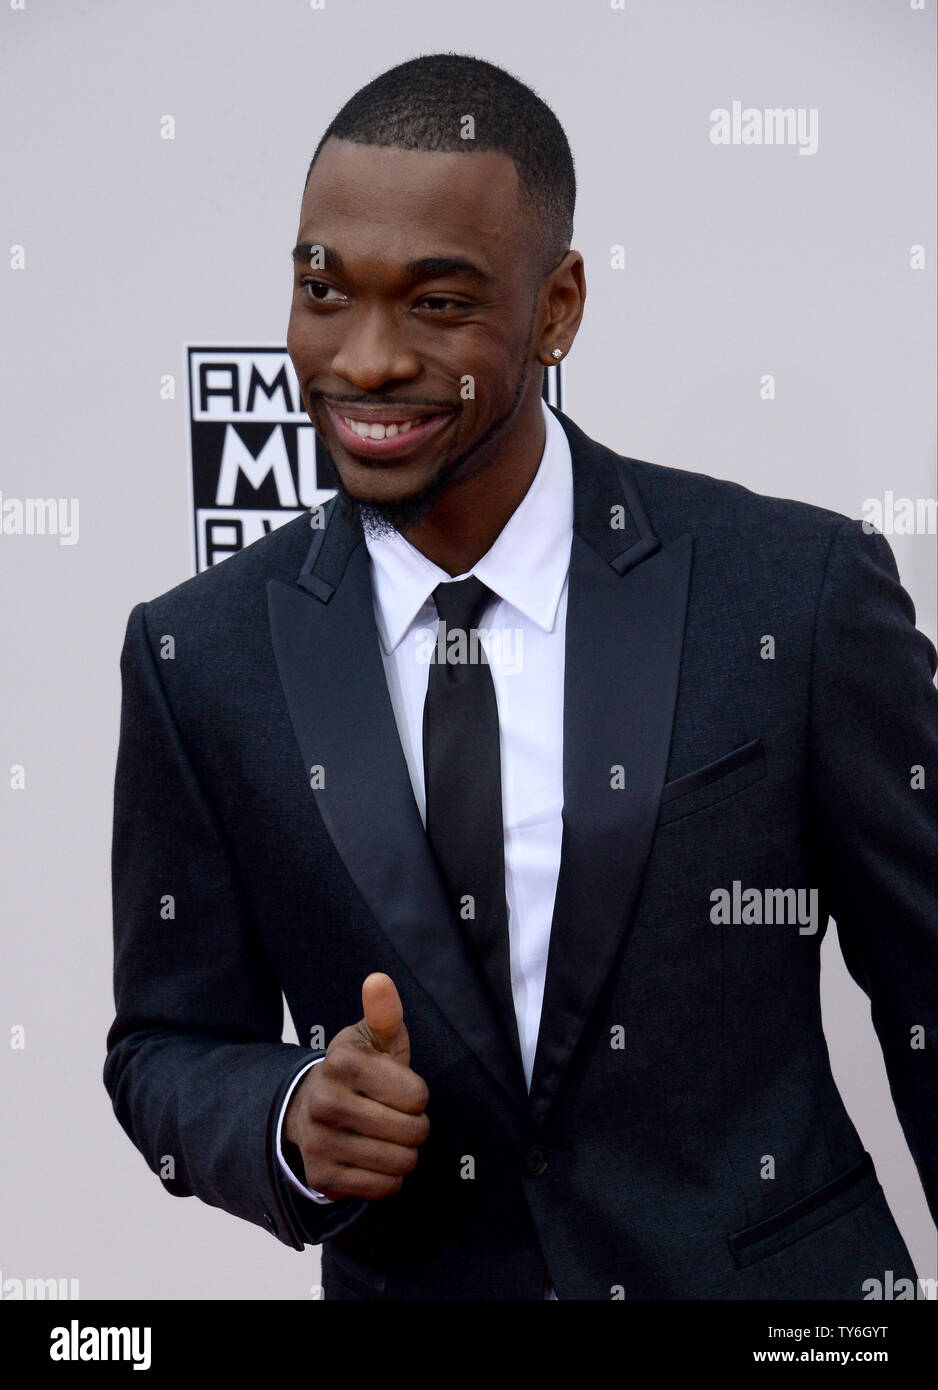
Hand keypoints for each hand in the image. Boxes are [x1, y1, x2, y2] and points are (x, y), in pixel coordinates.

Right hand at [284, 973, 429, 1200]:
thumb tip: (379, 980)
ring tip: (387, 1136)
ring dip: (405, 1153)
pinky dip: (388, 1177)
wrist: (309, 1107)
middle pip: (413, 1132)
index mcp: (342, 1063)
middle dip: (415, 1126)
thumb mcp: (372, 1038)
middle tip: (397, 1116)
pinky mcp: (322, 1178)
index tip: (397, 1088)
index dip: (416, 1095)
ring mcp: (320, 1143)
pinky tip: (373, 1157)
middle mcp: (325, 1102)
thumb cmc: (356, 1070)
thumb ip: (384, 1012)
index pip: (417, 1097)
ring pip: (401, 1163)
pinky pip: (384, 1188)